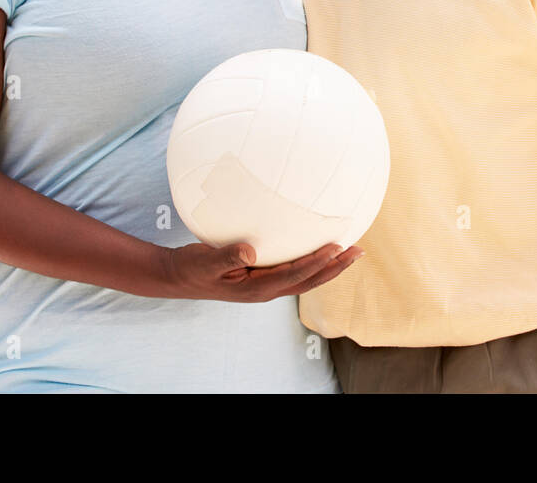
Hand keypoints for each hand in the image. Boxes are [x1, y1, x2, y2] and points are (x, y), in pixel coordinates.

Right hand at [161, 241, 361, 302]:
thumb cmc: (191, 268)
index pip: (295, 275)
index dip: (317, 262)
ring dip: (329, 266)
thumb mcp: (205, 262)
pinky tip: (320, 248)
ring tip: (350, 251)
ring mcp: (265, 285)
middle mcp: (266, 290)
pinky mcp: (262, 277)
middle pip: (309, 281)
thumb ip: (227, 257)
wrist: (178, 277)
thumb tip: (250, 252)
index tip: (336, 247)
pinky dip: (312, 261)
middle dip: (335, 267)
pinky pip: (294, 270)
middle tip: (358, 251)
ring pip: (305, 278)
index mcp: (256, 289)